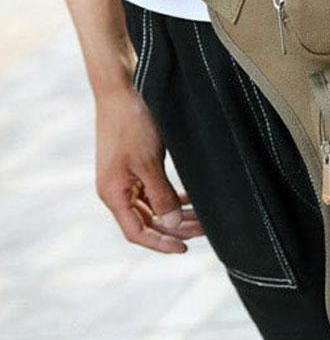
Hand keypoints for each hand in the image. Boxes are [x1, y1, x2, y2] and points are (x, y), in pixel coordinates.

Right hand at [95, 87, 203, 252]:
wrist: (122, 90)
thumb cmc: (131, 123)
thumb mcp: (149, 161)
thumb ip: (160, 195)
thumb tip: (171, 226)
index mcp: (113, 193)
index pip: (136, 231)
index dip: (160, 244)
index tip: (184, 249)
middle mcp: (117, 190)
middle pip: (147, 221)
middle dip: (175, 228)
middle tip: (206, 229)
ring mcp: (125, 179)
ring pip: (153, 207)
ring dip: (176, 213)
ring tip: (203, 216)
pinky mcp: (134, 168)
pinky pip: (153, 192)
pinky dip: (171, 197)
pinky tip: (190, 198)